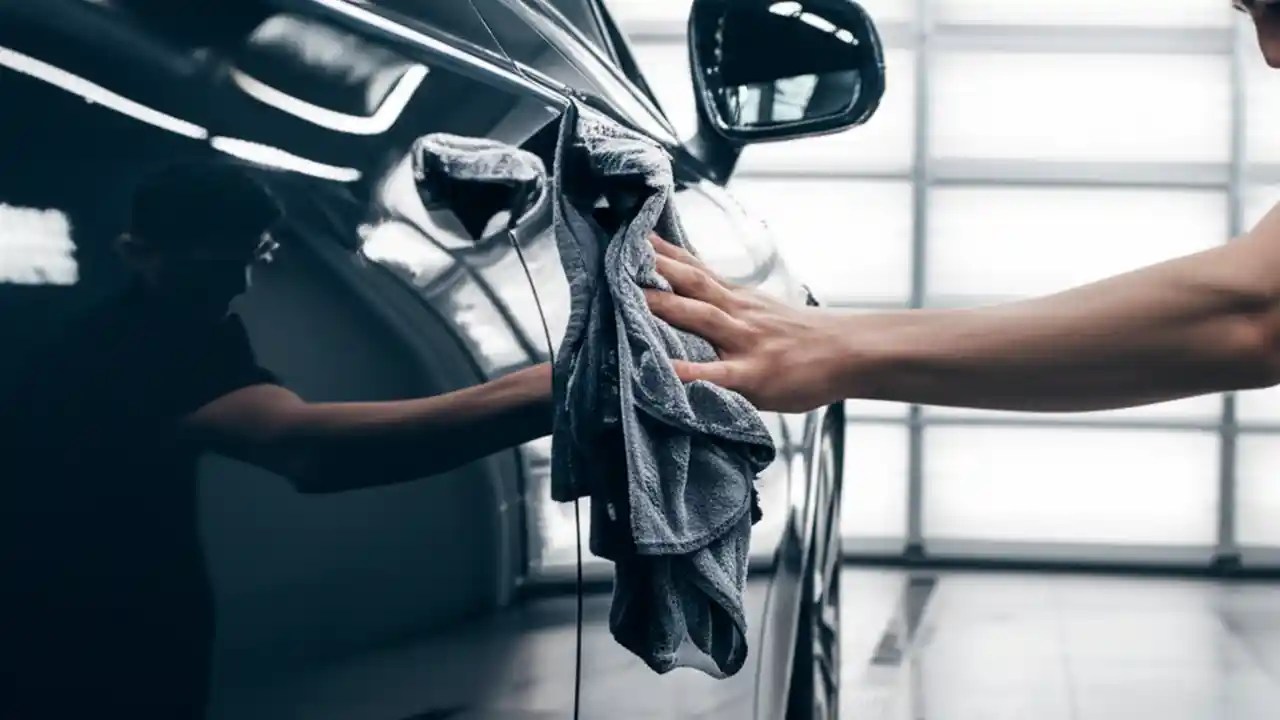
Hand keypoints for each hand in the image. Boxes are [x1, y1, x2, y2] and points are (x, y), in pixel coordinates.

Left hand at [642, 235, 855, 412]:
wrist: (849, 352)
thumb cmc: (802, 336)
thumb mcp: (761, 309)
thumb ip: (726, 304)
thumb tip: (692, 294)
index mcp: (736, 298)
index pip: (695, 267)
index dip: (663, 251)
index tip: (632, 233)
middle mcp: (737, 312)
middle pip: (691, 283)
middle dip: (654, 271)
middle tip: (617, 258)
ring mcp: (746, 342)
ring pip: (700, 318)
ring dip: (665, 307)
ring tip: (631, 300)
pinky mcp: (755, 375)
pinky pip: (717, 374)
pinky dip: (691, 373)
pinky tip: (666, 373)